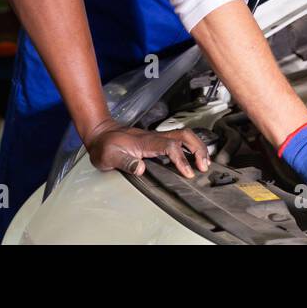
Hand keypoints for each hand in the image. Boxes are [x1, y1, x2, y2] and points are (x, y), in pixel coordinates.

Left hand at [84, 118, 210, 178]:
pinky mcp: (157, 141)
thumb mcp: (108, 157)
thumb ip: (124, 162)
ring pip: (184, 135)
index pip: (169, 146)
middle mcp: (154, 137)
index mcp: (145, 142)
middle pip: (183, 136)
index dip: (181, 159)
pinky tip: (195, 158)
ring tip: (205, 163)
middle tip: (204, 166)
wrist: (101, 134)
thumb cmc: (104, 147)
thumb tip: (140, 168)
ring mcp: (157, 138)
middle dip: (198, 149)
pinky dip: (191, 147)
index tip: (188, 173)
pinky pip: (179, 140)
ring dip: (197, 147)